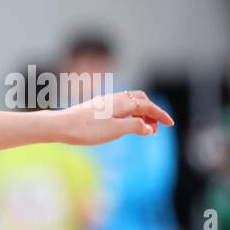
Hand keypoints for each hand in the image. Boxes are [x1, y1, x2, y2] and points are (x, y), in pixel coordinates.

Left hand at [60, 90, 174, 145]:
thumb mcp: (116, 130)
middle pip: (140, 100)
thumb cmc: (86, 129)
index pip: (148, 106)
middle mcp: (115, 99)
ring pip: (129, 105)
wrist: (59, 126)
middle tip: (156, 128)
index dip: (160, 115)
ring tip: (143, 130)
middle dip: (151, 113)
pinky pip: (119, 109)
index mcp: (123, 103)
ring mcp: (104, 103)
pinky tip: (124, 126)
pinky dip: (128, 116)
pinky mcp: (96, 109)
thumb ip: (135, 127)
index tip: (170, 124)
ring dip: (140, 115)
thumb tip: (149, 128)